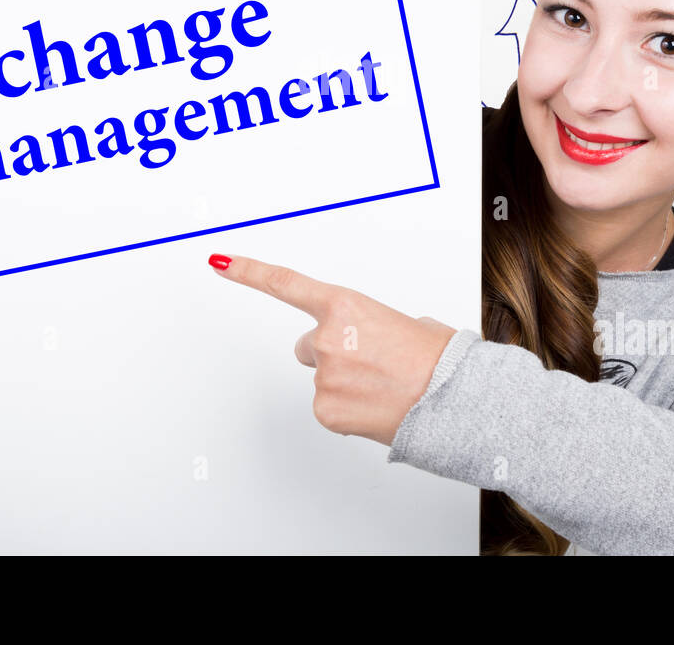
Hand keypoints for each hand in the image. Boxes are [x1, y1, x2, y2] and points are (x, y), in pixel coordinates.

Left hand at [208, 253, 457, 446]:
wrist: (452, 401)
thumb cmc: (438, 360)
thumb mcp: (405, 324)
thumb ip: (371, 325)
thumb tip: (369, 341)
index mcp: (345, 306)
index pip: (285, 284)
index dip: (248, 272)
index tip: (220, 262)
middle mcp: (326, 338)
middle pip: (309, 346)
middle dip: (333, 355)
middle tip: (373, 365)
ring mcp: (323, 377)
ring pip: (322, 380)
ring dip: (345, 384)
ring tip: (383, 388)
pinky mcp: (324, 411)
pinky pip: (328, 408)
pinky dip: (348, 410)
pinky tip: (376, 408)